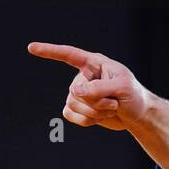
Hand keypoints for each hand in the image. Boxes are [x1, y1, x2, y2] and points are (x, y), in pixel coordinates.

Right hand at [27, 42, 154, 132]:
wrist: (137, 114)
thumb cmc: (133, 95)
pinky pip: (70, 116)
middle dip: (97, 102)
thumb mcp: (121, 87)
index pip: (68, 55)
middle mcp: (83, 77)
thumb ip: (99, 88)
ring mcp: (78, 93)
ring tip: (111, 108)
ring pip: (73, 105)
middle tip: (115, 102)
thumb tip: (74, 92)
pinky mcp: (78, 109)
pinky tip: (98, 118)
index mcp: (93, 63)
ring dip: (95, 112)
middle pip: (75, 91)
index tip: (31, 48)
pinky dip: (86, 121)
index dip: (49, 51)